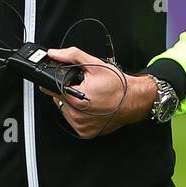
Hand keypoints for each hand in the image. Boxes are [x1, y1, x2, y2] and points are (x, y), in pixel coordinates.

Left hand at [35, 46, 156, 138]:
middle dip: (67, 92)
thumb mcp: (94, 65)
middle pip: (58, 100)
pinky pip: (74, 121)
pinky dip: (79, 114)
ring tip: (88, 97)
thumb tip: (54, 53)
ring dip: (72, 104)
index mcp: (76, 99)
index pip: (52, 89)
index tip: (69, 81)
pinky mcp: (86, 133)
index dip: (59, 82)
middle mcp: (77, 116)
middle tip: (84, 88)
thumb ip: (71, 56)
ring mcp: (81, 126)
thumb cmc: (118, 85)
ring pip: (65, 111)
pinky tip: (90, 107)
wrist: (133, 99)